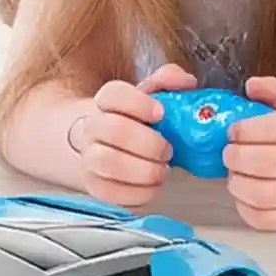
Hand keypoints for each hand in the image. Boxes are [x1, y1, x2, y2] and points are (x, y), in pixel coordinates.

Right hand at [74, 64, 199, 206]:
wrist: (98, 147)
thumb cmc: (133, 122)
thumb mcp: (148, 97)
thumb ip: (168, 82)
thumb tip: (186, 82)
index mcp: (106, 102)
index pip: (114, 94)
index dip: (138, 103)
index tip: (161, 114)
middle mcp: (92, 128)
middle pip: (113, 130)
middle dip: (149, 143)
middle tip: (169, 150)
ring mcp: (89, 158)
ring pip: (108, 163)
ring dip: (144, 170)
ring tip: (162, 170)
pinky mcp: (93, 187)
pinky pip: (111, 193)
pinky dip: (138, 193)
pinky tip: (153, 186)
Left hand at [223, 76, 275, 230]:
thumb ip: (272, 91)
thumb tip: (252, 85)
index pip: (273, 129)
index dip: (244, 130)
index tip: (232, 131)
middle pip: (264, 163)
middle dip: (235, 157)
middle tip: (228, 153)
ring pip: (262, 194)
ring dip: (237, 183)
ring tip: (234, 173)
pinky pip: (263, 219)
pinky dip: (244, 207)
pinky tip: (243, 193)